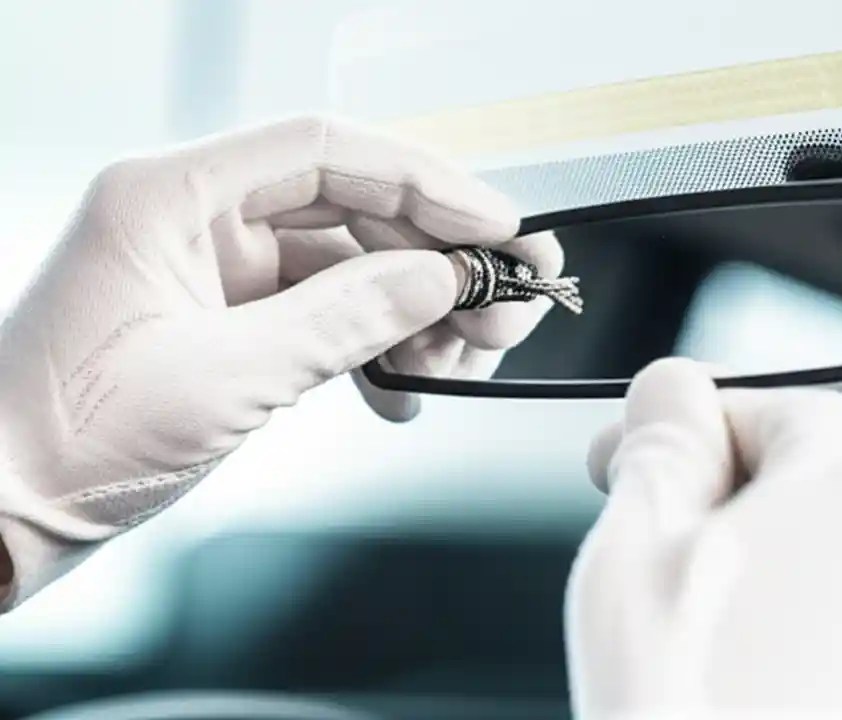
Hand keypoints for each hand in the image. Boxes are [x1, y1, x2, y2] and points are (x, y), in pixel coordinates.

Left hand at [0, 116, 559, 608]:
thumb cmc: (66, 443)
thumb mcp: (224, 379)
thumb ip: (342, 321)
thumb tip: (439, 280)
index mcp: (170, 199)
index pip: (324, 150)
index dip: (426, 182)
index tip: (496, 225)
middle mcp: (192, 220)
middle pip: (347, 207)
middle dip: (434, 258)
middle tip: (503, 305)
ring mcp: (209, 272)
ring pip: (345, 265)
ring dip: (412, 311)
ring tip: (462, 358)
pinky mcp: (223, 321)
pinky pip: (321, 313)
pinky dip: (371, 346)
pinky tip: (405, 390)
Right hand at [567, 359, 841, 718]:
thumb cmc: (688, 713)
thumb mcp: (636, 550)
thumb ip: (663, 447)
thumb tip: (672, 391)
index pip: (765, 409)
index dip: (679, 433)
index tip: (623, 466)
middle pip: (811, 487)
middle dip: (724, 507)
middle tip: (647, 559)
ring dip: (771, 581)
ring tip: (698, 648)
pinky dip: (816, 649)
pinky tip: (755, 696)